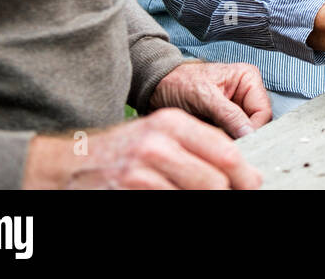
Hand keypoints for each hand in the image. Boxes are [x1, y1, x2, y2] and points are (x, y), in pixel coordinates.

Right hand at [22, 108, 261, 188]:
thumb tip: (236, 166)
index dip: (243, 172)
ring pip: (197, 192)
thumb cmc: (120, 150)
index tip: (253, 183)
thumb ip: (195, 146)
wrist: (71, 164)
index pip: (224, 149)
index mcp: (172, 123)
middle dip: (230, 191)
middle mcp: (160, 141)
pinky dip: (180, 201)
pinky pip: (171, 200)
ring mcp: (143, 167)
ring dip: (206, 198)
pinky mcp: (131, 186)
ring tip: (209, 197)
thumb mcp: (159, 136)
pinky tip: (180, 197)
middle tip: (235, 195)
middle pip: (215, 177)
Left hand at [150, 61, 271, 137]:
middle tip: (226, 145)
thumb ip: (229, 113)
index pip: (263, 111)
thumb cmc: (178, 82)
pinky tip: (210, 144)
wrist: (156, 87)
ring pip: (245, 133)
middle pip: (257, 124)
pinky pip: (231, 138)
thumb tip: (249, 133)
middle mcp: (246, 94)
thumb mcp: (204, 96)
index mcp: (248, 79)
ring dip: (232, 141)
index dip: (254, 129)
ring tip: (214, 142)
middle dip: (242, 136)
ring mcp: (236, 109)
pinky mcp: (224, 123)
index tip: (240, 143)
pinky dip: (223, 144)